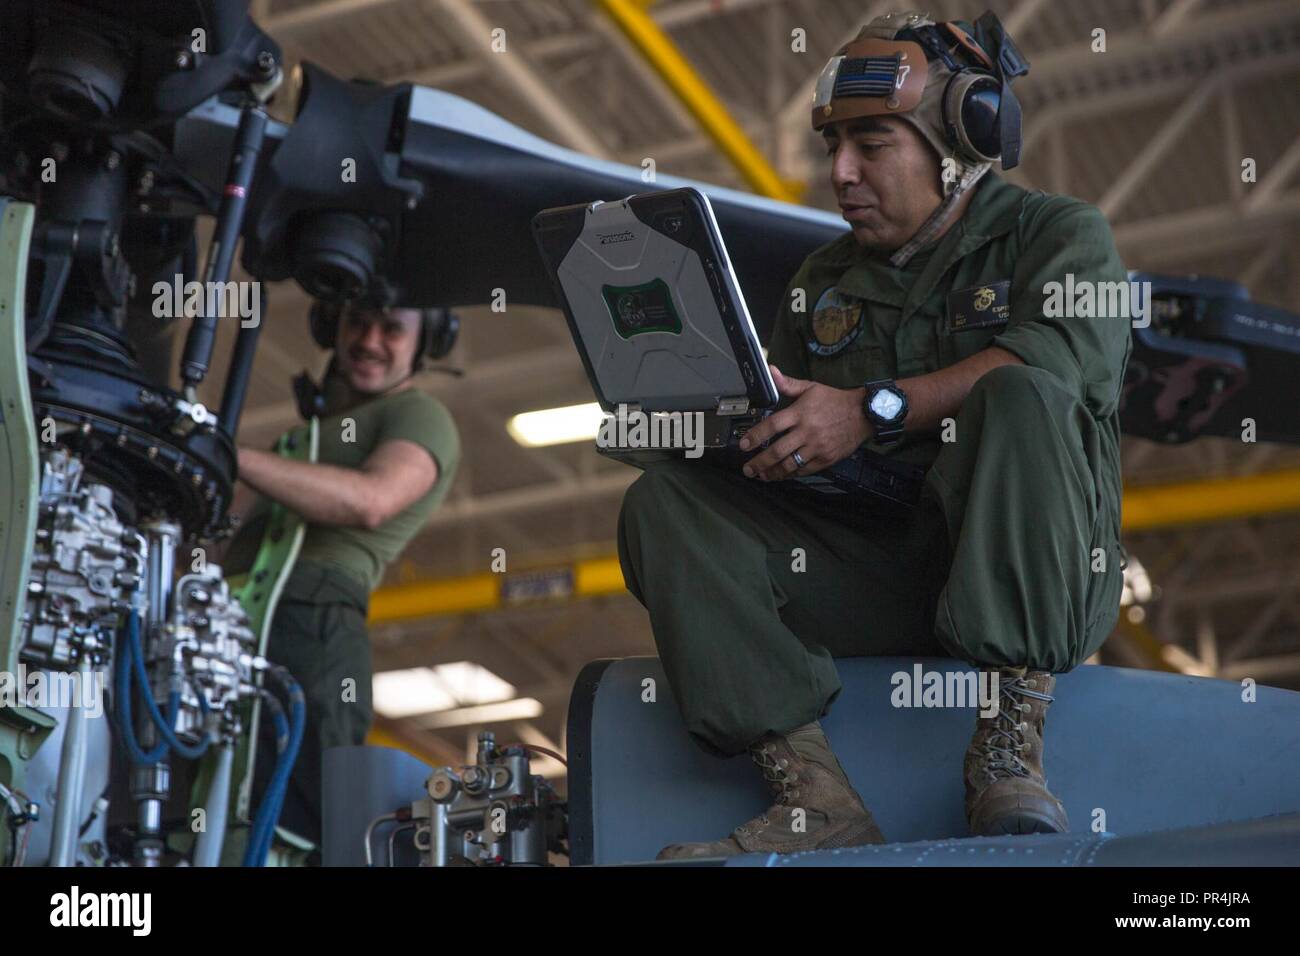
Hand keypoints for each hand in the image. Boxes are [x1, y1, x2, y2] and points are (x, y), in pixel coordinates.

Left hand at [739, 365, 871, 480]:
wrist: (864, 413)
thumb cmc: (835, 401)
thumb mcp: (811, 388)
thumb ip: (787, 383)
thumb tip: (770, 371)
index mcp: (801, 413)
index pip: (772, 426)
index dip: (755, 436)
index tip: (744, 444)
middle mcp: (807, 431)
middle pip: (777, 450)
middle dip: (759, 462)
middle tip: (748, 468)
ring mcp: (817, 447)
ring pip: (789, 465)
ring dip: (772, 472)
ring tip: (762, 475)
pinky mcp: (826, 458)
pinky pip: (804, 470)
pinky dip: (791, 474)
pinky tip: (782, 475)